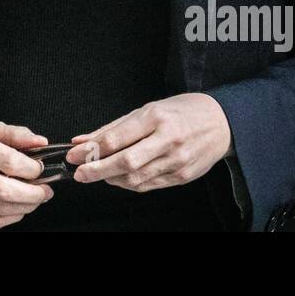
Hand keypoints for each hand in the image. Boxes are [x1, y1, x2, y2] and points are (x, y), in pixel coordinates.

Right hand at [0, 121, 54, 227]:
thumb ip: (15, 134)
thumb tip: (41, 142)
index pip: (9, 161)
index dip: (32, 169)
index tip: (41, 168)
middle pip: (5, 190)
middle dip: (33, 194)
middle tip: (46, 191)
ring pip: (0, 208)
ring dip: (25, 207)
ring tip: (36, 199)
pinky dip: (11, 217)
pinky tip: (19, 208)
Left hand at [64, 93, 231, 191]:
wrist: (220, 122)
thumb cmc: (180, 112)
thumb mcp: (146, 110)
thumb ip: (113, 128)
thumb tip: (81, 141)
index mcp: (156, 117)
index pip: (117, 139)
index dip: (91, 150)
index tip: (74, 156)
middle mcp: (168, 140)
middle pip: (126, 162)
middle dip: (97, 171)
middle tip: (80, 174)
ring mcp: (177, 161)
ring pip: (136, 178)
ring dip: (111, 179)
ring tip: (99, 173)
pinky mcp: (183, 176)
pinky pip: (148, 185)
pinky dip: (129, 184)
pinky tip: (119, 177)